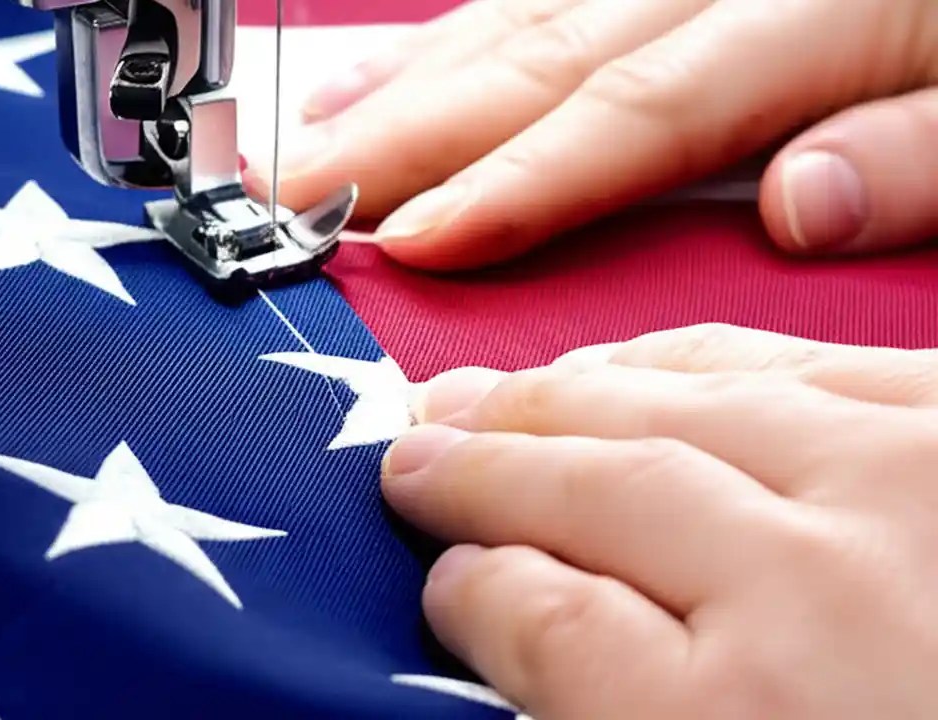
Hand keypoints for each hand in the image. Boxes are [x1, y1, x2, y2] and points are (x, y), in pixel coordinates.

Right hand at [252, 0, 937, 269]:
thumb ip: (924, 151)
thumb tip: (799, 208)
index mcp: (812, 7)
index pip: (634, 114)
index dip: (515, 182)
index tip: (410, 243)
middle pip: (537, 63)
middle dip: (402, 136)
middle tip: (286, 196)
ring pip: (513, 20)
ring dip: (399, 88)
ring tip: (306, 141)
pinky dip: (448, 37)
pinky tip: (383, 70)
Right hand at [380, 324, 937, 718]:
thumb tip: (517, 640)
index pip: (535, 615)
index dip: (465, 588)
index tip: (438, 581)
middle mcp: (820, 592)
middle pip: (590, 485)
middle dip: (481, 464)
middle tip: (410, 449)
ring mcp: (910, 489)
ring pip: (678, 401)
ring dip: (564, 393)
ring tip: (493, 393)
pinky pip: (797, 359)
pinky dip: (692, 357)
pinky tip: (640, 364)